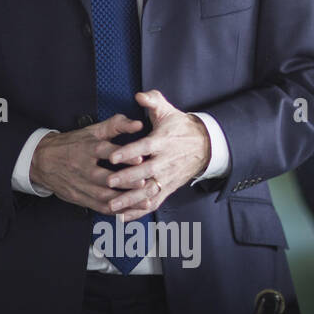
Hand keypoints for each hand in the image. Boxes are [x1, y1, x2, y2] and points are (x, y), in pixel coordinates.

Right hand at [30, 114, 160, 215]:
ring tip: (145, 201)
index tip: (141, 160)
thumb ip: (116, 125)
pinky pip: (98, 206)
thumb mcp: (91, 131)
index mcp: (87, 148)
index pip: (106, 152)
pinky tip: (129, 211)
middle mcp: (83, 168)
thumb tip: (138, 124)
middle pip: (107, 178)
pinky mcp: (78, 197)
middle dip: (128, 183)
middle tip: (147, 185)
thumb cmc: (71, 143)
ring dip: (125, 200)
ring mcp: (80, 185)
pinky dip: (114, 211)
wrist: (41, 160)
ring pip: (105, 196)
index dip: (124, 157)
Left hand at [102, 89, 210, 218]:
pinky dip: (139, 212)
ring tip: (112, 206)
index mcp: (163, 142)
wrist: (205, 146)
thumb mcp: (168, 110)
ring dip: (130, 200)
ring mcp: (167, 178)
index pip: (144, 148)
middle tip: (108, 182)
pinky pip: (153, 203)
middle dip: (127, 179)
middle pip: (146, 172)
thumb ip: (153, 101)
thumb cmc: (180, 127)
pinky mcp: (168, 189)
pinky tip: (123, 217)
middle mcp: (165, 162)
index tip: (113, 156)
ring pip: (148, 192)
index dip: (129, 152)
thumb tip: (140, 96)